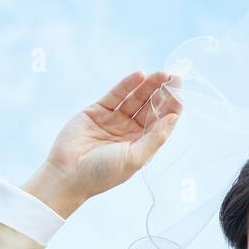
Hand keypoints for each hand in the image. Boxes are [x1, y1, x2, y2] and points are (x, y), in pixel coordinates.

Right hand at [24, 70, 182, 215]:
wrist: (68, 174)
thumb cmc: (103, 173)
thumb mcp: (135, 159)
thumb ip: (154, 138)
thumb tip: (173, 118)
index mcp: (142, 145)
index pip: (162, 123)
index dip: (172, 108)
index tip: (181, 94)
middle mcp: (130, 131)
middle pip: (151, 107)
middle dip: (163, 93)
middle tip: (175, 78)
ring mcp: (114, 120)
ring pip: (136, 98)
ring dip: (149, 86)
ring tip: (161, 74)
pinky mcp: (98, 111)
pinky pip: (116, 94)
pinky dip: (128, 84)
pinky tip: (140, 76)